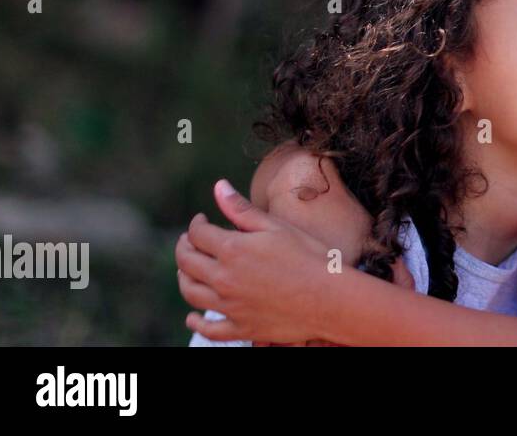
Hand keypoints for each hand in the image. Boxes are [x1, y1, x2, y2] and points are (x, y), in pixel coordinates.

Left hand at [176, 179, 337, 343]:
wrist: (332, 299)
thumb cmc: (310, 257)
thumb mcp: (277, 227)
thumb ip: (242, 209)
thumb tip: (218, 186)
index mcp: (232, 250)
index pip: (197, 234)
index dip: (196, 224)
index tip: (202, 220)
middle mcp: (224, 279)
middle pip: (187, 262)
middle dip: (184, 247)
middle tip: (190, 242)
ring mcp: (230, 306)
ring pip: (191, 293)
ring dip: (184, 279)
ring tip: (189, 271)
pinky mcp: (240, 328)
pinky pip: (208, 329)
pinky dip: (196, 323)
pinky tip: (193, 318)